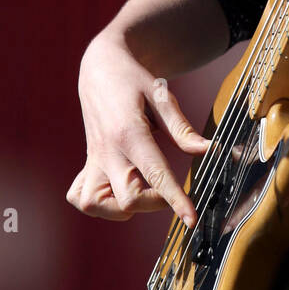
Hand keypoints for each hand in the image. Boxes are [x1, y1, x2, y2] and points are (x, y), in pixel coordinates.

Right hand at [67, 32, 210, 226]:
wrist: (100, 69)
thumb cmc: (134, 81)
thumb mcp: (161, 96)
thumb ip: (182, 128)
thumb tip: (207, 150)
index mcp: (129, 133)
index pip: (154, 174)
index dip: (175, 200)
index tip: (191, 219)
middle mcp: (107, 152)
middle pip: (126, 200)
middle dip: (154, 203)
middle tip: (168, 187)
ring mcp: (93, 160)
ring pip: (95, 204)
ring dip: (122, 207)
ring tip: (142, 188)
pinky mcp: (87, 164)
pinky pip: (81, 197)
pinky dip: (99, 203)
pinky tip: (118, 190)